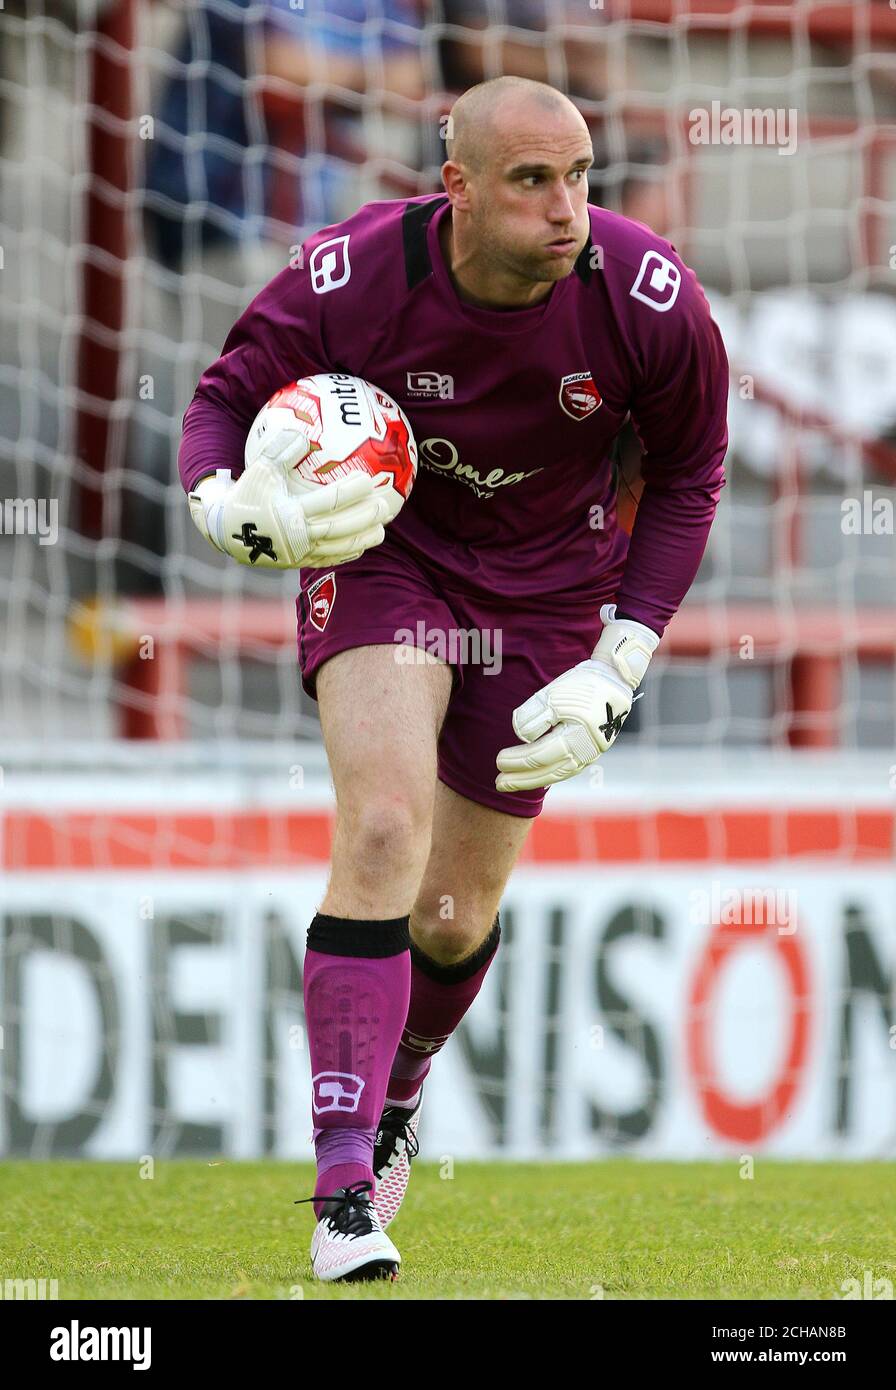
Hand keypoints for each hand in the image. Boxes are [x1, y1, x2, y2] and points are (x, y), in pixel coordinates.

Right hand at [188, 462, 395, 570]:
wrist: (224, 530)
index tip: (369, 479)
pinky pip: (327, 560)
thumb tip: (302, 435)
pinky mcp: (297, 563)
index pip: (327, 501)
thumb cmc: (245, 495)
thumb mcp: (258, 470)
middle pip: (338, 527)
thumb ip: (279, 452)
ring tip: (382, 529)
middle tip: (385, 506)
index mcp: (288, 513)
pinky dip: (346, 553)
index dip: (350, 491)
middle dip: (364, 517)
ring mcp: (299, 553)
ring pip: (337, 547)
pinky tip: (362, 546)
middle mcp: (297, 536)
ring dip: (362, 538)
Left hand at [495, 609, 659, 792]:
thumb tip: (521, 737)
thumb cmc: (584, 685)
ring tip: (514, 782)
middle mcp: (585, 752)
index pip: (537, 756)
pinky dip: (550, 773)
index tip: (497, 761)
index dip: (516, 761)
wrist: (616, 678)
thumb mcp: (555, 695)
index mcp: (574, 739)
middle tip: (499, 784)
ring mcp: (591, 753)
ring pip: (558, 773)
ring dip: (534, 780)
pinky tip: (538, 774)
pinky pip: (568, 768)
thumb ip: (535, 717)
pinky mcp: (592, 748)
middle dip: (522, 780)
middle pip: (547, 772)